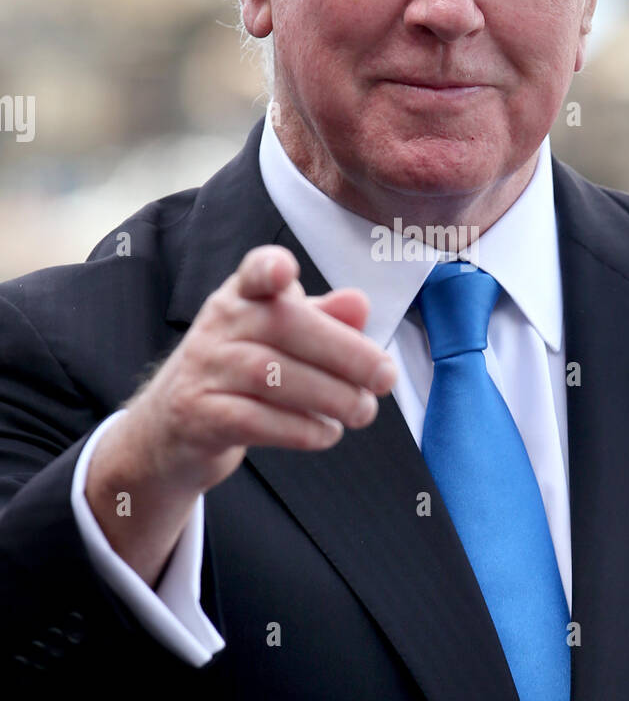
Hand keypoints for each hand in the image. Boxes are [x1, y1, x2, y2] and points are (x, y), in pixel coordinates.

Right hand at [86, 245, 396, 582]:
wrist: (170, 431)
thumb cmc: (240, 375)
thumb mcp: (280, 340)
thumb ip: (324, 320)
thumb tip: (360, 304)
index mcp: (243, 298)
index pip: (254, 273)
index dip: (268, 268)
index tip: (285, 271)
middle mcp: (218, 326)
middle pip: (282, 327)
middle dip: (344, 352)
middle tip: (385, 378)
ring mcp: (203, 371)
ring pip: (270, 376)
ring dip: (329, 396)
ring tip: (362, 411)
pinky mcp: (198, 416)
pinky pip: (254, 420)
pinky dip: (300, 429)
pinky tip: (327, 432)